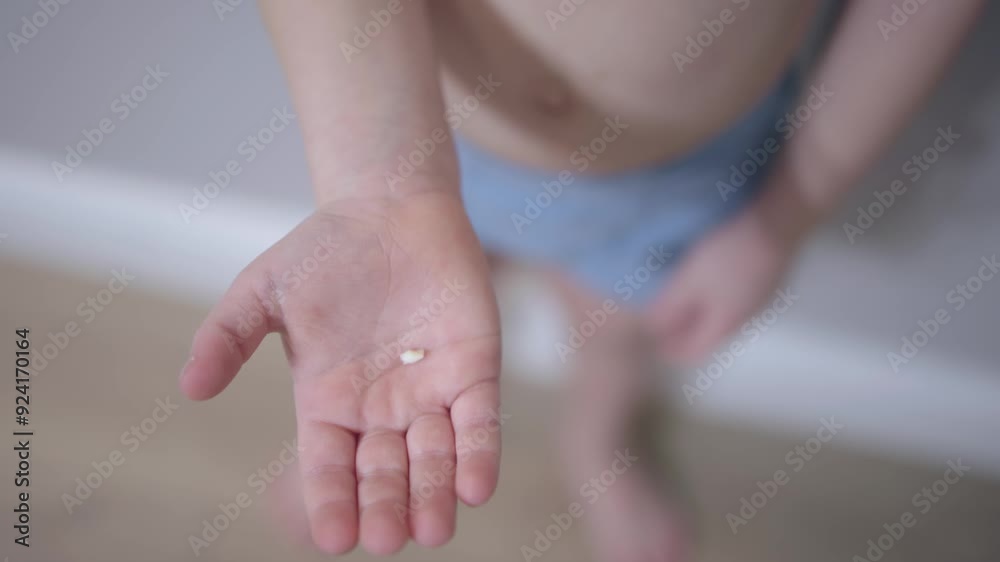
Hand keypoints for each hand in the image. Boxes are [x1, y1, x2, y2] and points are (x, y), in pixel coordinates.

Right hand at [179, 190, 501, 553]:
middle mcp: (381, 409)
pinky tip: (476, 487)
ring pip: (433, 456)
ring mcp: (430, 391)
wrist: (389, 207)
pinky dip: (478, 452)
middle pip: (383, 471)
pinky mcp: (473, 368)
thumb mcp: (262, 291)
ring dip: (434, 493)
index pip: (329, 464)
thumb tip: (189, 389)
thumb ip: (227, 337)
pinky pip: (478, 419)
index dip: (331, 499)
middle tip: (385, 540)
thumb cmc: (324, 251)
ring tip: (432, 530)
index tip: (333, 537)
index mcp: (329, 402)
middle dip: (385, 506)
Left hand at [647, 202, 802, 363]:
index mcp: (725, 323)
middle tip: (659, 316)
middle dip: (682, 330)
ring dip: (699, 311)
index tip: (650, 339)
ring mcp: (761, 296)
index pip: (693, 351)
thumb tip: (652, 328)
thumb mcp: (691, 278)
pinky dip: (715, 295)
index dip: (669, 349)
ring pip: (723, 314)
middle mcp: (746, 317)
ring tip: (678, 296)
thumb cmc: (729, 251)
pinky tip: (706, 276)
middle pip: (709, 335)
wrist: (780, 218)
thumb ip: (670, 306)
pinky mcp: (768, 276)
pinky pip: (735, 296)